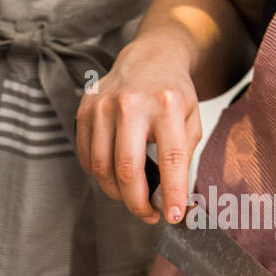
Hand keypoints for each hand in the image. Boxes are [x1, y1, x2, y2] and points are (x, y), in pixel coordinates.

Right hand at [76, 40, 202, 224]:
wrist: (148, 59)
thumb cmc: (172, 95)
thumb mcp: (190, 119)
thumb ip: (182, 156)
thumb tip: (171, 198)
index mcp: (167, 105)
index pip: (170, 158)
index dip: (171, 192)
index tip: (172, 217)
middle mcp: (132, 104)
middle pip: (128, 169)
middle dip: (137, 202)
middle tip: (148, 215)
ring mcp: (103, 107)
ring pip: (102, 168)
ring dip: (117, 192)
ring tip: (132, 196)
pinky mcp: (84, 111)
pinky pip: (87, 158)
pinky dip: (100, 175)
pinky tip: (114, 175)